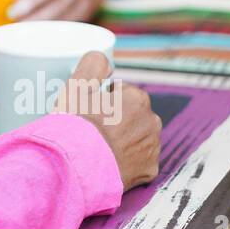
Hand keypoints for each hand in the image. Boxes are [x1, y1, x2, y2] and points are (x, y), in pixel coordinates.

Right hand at [52, 51, 160, 191]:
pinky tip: (109, 162)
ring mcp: (152, 148)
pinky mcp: (149, 170)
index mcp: (136, 98)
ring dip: (124, 139)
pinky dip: (127, 160)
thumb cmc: (77, 126)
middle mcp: (152, 122)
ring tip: (99, 147)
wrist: (77, 167)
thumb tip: (103, 58)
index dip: (104, 99)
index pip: (122, 92)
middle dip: (118, 119)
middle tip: (93, 129)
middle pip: (133, 115)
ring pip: (137, 137)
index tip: (90, 110)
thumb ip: (93, 63)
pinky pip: (139, 161)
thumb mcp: (77, 85)